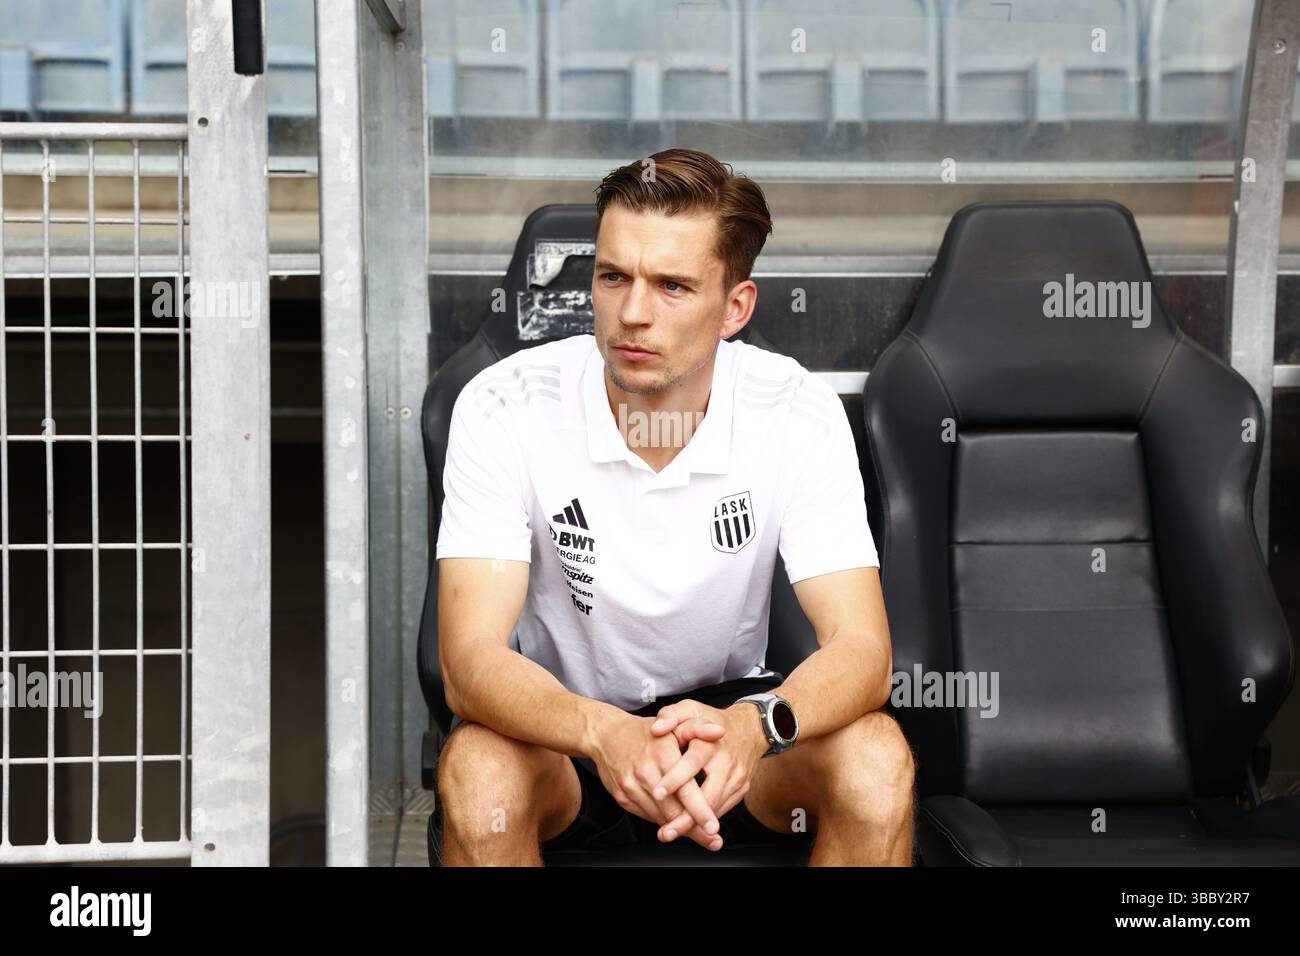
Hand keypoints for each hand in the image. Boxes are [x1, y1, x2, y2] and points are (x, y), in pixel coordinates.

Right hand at [589, 711, 728, 850]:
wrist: (606, 734)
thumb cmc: (646, 732)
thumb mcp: (673, 725)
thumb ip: (698, 728)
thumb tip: (720, 731)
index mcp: (662, 755)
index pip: (685, 789)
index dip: (700, 810)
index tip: (714, 827)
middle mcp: (645, 772)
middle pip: (673, 809)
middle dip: (694, 828)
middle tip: (713, 840)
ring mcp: (631, 786)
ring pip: (660, 816)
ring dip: (678, 827)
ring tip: (699, 834)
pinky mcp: (622, 797)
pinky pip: (647, 815)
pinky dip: (662, 819)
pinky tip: (673, 819)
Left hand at [648, 700, 768, 843]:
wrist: (751, 728)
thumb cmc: (712, 719)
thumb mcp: (691, 708)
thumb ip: (671, 715)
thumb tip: (656, 729)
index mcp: (711, 742)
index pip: (693, 762)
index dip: (675, 778)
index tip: (657, 793)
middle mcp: (727, 762)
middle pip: (708, 795)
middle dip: (686, 817)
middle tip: (665, 832)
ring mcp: (737, 778)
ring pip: (715, 807)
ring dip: (694, 825)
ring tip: (670, 833)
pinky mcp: (742, 789)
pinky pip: (722, 809)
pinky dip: (704, 820)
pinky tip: (686, 827)